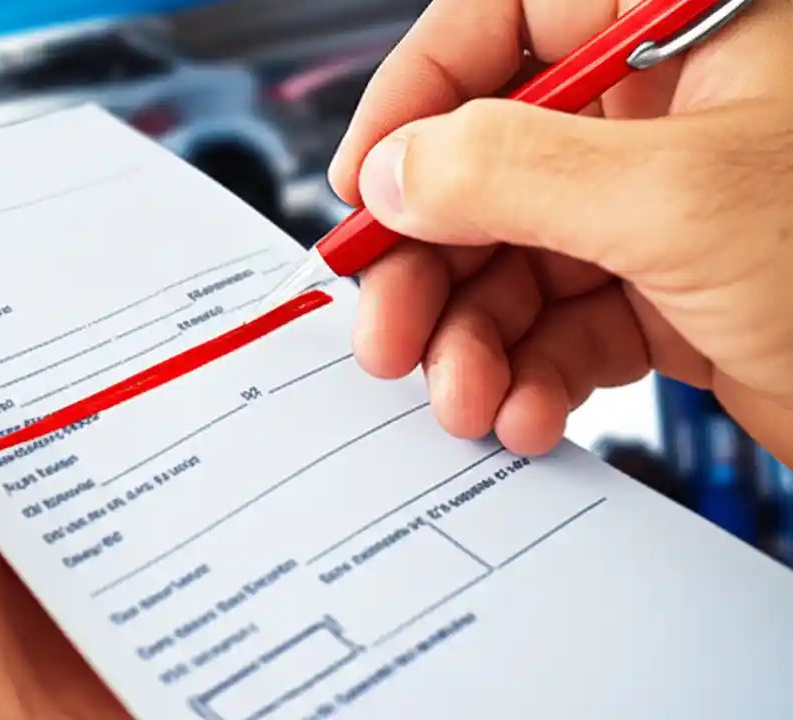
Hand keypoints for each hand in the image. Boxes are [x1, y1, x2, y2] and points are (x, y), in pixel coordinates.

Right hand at [329, 0, 792, 462]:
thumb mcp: (678, 204)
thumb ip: (513, 171)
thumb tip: (400, 168)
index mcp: (682, 34)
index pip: (505, 21)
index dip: (417, 98)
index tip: (367, 185)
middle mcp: (664, 113)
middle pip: (487, 162)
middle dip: (431, 259)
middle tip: (387, 328)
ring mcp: (659, 207)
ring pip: (514, 256)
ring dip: (472, 336)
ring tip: (460, 395)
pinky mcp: (665, 291)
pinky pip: (561, 321)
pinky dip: (528, 371)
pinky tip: (523, 410)